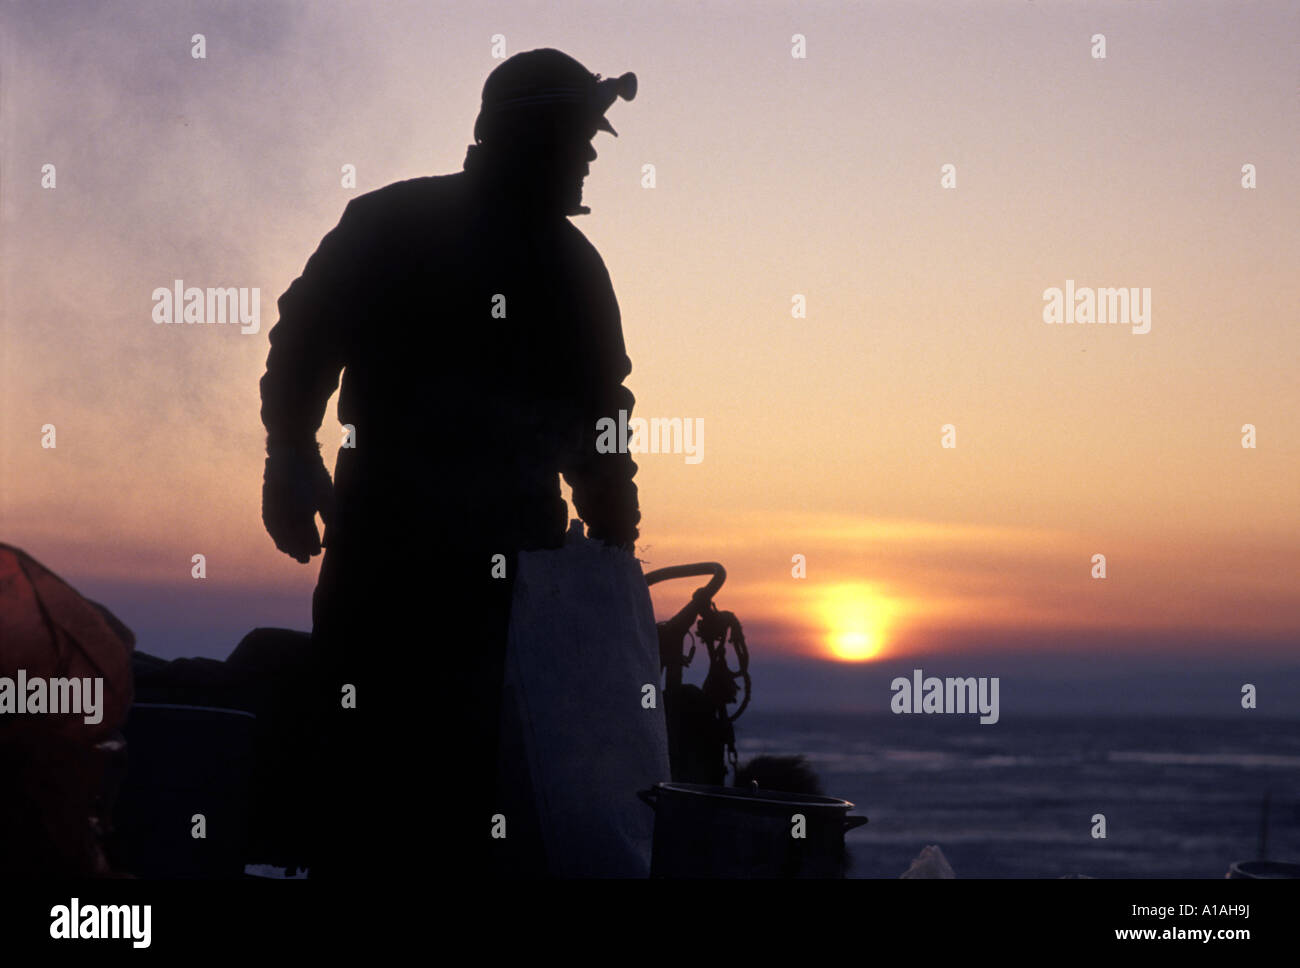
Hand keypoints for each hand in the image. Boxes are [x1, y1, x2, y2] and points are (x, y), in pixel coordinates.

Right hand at [262, 444, 334, 562]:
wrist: (291, 454)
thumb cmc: (314, 475)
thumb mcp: (327, 497)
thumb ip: (330, 519)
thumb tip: (330, 540)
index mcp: (303, 513)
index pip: (306, 539)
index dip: (311, 548)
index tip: (317, 553)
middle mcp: (286, 515)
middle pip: (292, 541)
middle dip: (299, 551)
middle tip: (305, 559)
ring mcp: (275, 510)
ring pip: (279, 536)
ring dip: (286, 546)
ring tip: (293, 553)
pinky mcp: (267, 505)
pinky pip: (271, 527)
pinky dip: (276, 536)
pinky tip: (280, 542)